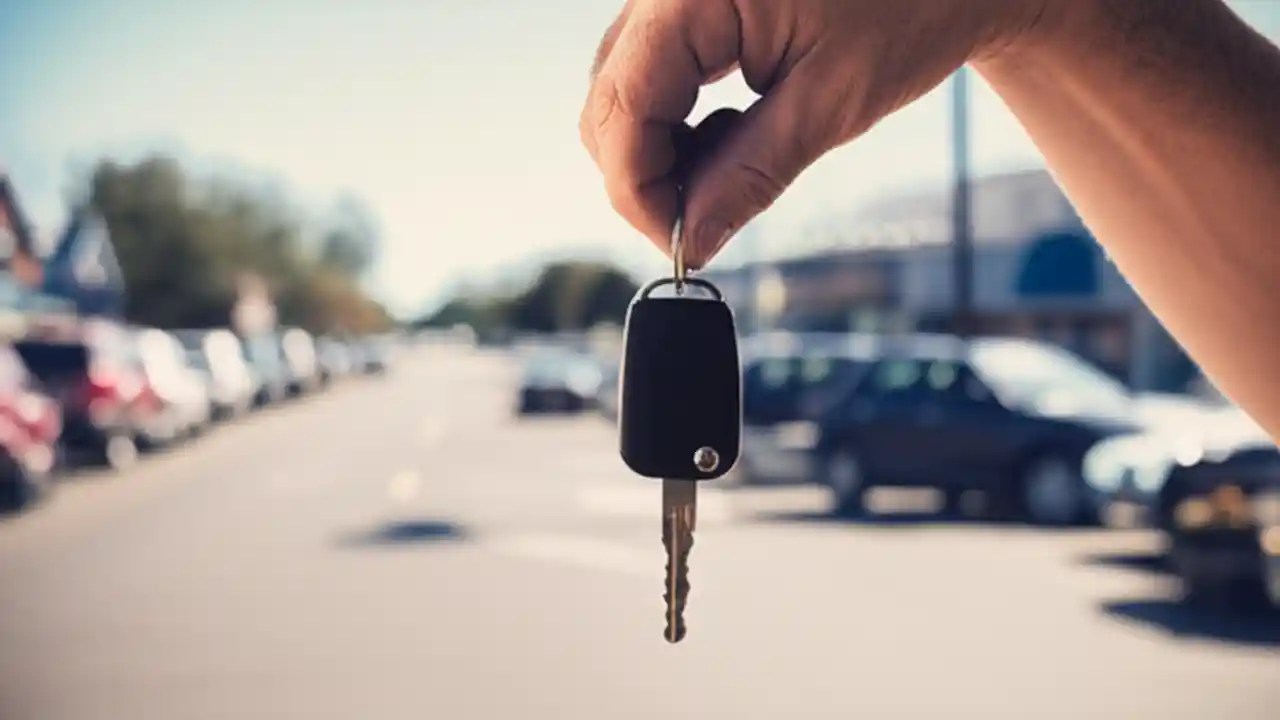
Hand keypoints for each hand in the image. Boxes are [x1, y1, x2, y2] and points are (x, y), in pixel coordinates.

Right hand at [582, 0, 1054, 266]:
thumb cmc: (909, 10)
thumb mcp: (830, 105)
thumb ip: (748, 176)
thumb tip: (690, 242)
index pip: (624, 105)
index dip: (638, 188)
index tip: (678, 244)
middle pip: (610, 103)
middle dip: (645, 178)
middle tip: (701, 224)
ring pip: (622, 95)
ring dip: (658, 155)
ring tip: (727, 175)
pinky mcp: (686, 7)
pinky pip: (650, 77)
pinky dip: (674, 125)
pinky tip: (724, 138)